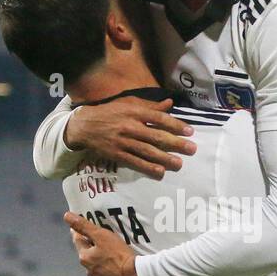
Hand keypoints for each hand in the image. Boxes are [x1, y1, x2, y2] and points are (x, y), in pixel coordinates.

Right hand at [64, 97, 195, 178]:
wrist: (84, 125)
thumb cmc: (110, 112)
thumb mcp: (129, 104)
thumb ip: (150, 106)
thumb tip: (170, 103)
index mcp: (134, 112)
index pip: (158, 118)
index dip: (175, 125)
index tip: (190, 131)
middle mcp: (130, 126)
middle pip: (156, 136)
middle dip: (175, 143)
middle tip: (192, 149)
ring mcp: (123, 142)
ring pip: (147, 151)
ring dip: (164, 158)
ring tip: (179, 163)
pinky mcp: (116, 154)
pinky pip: (134, 162)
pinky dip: (148, 167)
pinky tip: (160, 172)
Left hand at [64, 212, 141, 275]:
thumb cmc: (118, 254)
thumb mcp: (101, 235)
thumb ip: (84, 226)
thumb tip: (66, 216)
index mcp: (84, 257)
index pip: (78, 240)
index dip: (79, 231)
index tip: (81, 225)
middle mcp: (88, 271)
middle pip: (87, 254)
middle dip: (91, 246)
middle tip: (99, 238)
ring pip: (97, 265)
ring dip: (100, 259)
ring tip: (110, 252)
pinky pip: (107, 275)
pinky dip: (109, 269)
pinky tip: (116, 266)